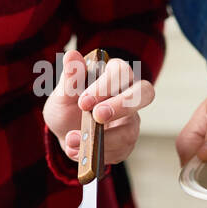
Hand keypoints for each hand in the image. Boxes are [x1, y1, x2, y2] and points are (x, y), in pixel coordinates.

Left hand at [43, 48, 155, 166]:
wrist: (65, 135)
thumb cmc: (67, 107)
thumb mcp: (61, 95)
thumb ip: (69, 79)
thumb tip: (72, 55)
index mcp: (113, 75)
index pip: (122, 72)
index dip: (106, 86)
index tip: (84, 101)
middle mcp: (129, 95)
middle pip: (145, 93)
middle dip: (122, 105)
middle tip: (97, 116)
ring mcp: (131, 120)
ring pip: (131, 129)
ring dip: (103, 138)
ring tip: (74, 140)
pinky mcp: (127, 142)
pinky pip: (121, 150)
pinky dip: (98, 153)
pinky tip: (79, 152)